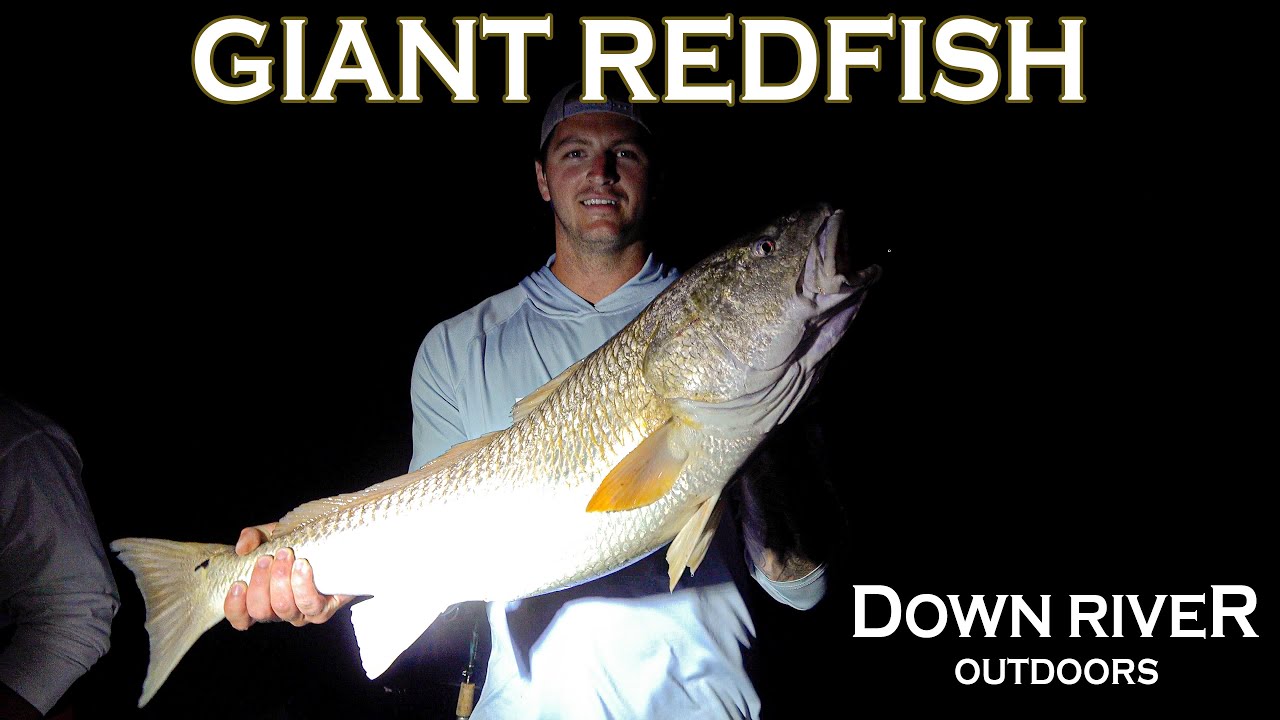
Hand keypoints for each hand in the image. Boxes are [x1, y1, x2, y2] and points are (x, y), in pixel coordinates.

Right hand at [223, 523, 352, 629]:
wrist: (333, 546)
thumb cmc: (297, 543)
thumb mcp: (270, 535)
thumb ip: (252, 538)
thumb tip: (242, 549)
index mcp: (261, 599)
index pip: (240, 618)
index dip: (235, 606)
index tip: (238, 583)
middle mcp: (278, 611)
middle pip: (260, 611)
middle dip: (261, 583)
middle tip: (267, 558)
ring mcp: (300, 614)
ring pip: (284, 608)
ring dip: (281, 580)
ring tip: (285, 555)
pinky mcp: (322, 610)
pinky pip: (310, 605)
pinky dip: (303, 584)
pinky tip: (302, 565)